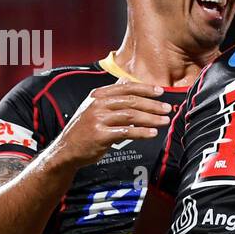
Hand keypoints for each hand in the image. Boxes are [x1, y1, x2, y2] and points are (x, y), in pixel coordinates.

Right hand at [53, 82, 171, 167]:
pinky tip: (152, 134)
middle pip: (131, 101)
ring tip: (164, 121)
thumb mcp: (94, 108)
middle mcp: (97, 104)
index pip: (126, 87)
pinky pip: (126, 132)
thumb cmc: (85, 129)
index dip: (145, 88)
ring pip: (131, 115)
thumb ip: (111, 97)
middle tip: (167, 108)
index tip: (161, 91)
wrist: (67, 149)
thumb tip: (128, 84)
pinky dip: (142, 132)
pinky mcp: (100, 135)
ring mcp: (98, 119)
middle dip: (152, 104)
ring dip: (151, 118)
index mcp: (98, 95)